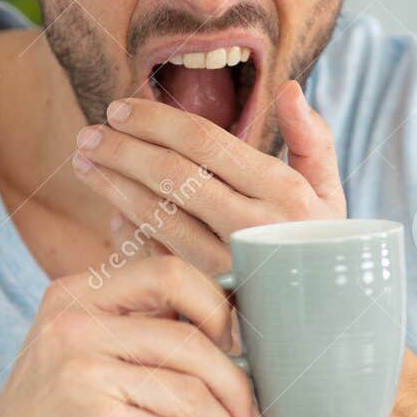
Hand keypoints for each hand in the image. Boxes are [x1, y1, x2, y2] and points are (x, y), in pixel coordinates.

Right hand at [0, 256, 259, 416]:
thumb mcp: (75, 352)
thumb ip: (133, 325)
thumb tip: (229, 316)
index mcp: (73, 295)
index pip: (169, 273)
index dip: (218, 306)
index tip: (237, 345)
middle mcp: (74, 328)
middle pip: (192, 338)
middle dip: (237, 378)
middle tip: (252, 408)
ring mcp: (83, 379)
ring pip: (192, 391)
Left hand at [71, 80, 346, 274]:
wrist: (330, 327)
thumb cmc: (326, 251)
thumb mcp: (332, 195)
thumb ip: (312, 140)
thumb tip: (288, 89)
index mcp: (283, 192)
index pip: (203, 141)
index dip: (154, 120)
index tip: (118, 107)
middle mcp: (254, 229)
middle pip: (171, 176)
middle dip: (121, 149)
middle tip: (88, 134)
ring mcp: (228, 267)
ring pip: (156, 215)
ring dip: (112, 186)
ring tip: (84, 162)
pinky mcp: (210, 299)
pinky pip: (157, 256)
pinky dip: (130, 230)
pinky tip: (111, 209)